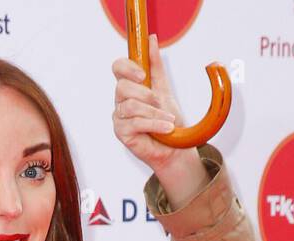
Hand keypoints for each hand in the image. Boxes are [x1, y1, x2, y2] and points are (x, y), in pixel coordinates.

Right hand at [110, 33, 188, 174]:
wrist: (175, 148)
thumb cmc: (168, 120)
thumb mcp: (165, 89)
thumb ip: (156, 66)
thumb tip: (151, 40)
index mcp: (130, 86)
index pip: (118, 68)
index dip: (127, 67)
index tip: (143, 74)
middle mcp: (121, 101)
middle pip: (122, 87)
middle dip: (145, 94)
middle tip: (159, 101)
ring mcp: (119, 117)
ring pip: (130, 107)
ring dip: (153, 112)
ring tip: (169, 119)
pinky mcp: (121, 133)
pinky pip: (135, 123)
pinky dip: (154, 124)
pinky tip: (166, 128)